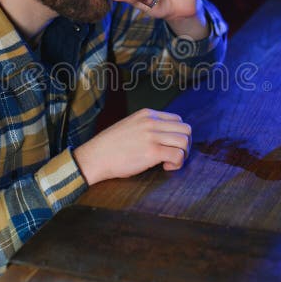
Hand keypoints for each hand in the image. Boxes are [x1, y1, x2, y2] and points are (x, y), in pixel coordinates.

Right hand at [73, 108, 191, 184]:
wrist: (95, 157)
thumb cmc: (110, 146)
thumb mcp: (130, 126)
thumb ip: (147, 127)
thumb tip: (163, 136)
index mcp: (147, 114)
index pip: (177, 120)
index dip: (177, 135)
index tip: (169, 146)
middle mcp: (151, 122)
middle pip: (186, 129)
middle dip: (185, 145)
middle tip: (174, 156)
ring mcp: (152, 136)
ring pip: (185, 141)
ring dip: (182, 155)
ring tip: (169, 162)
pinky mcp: (152, 152)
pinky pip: (178, 155)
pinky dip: (177, 163)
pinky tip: (165, 167)